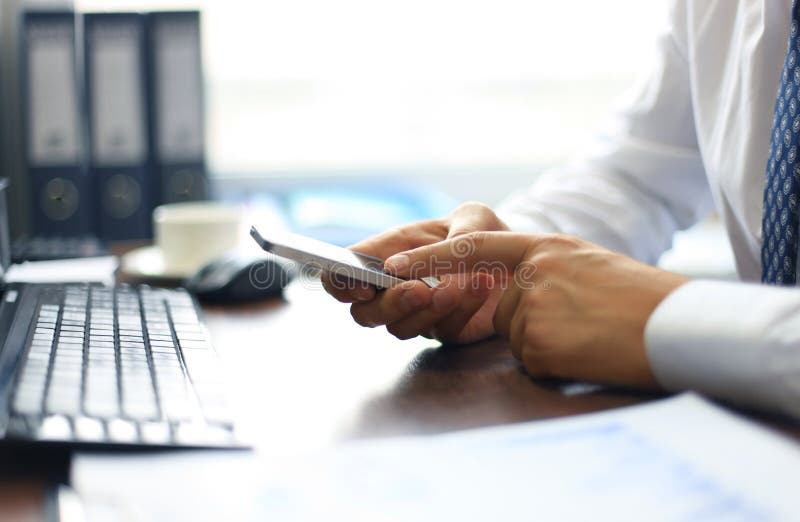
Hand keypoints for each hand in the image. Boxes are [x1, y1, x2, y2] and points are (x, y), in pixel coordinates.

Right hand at [321, 202, 507, 342]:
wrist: (521, 260)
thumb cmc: (486, 232)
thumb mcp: (474, 219)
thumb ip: (444, 237)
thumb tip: (399, 265)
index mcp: (390, 252)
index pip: (344, 272)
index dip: (340, 283)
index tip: (360, 286)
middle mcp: (396, 287)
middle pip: (364, 312)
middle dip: (388, 304)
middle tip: (419, 289)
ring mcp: (418, 313)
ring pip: (398, 328)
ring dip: (425, 311)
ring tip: (455, 288)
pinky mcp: (444, 331)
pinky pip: (440, 332)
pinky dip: (460, 312)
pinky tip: (481, 287)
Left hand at [383, 232, 688, 386]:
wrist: (682, 327)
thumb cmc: (641, 300)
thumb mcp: (588, 267)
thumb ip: (543, 274)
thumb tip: (513, 297)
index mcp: (545, 246)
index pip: (473, 246)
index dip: (430, 257)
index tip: (393, 268)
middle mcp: (532, 270)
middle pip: (497, 306)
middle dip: (517, 321)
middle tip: (563, 321)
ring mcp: (532, 305)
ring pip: (515, 337)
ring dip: (546, 344)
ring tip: (590, 334)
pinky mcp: (537, 342)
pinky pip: (531, 360)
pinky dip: (558, 363)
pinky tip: (589, 351)